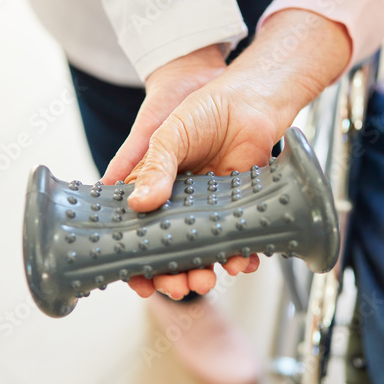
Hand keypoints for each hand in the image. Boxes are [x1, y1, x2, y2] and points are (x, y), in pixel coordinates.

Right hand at [100, 44, 248, 299]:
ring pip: (203, 251)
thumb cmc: (200, 108)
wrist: (249, 97)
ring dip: (205, 269)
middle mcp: (179, 204)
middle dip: (173, 275)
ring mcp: (209, 208)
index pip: (136, 233)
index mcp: (152, 188)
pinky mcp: (238, 207)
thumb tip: (140, 204)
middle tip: (179, 286)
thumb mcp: (167, 135)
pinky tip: (242, 261)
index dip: (135, 261)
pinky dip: (240, 254)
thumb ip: (154, 168)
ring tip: (208, 279)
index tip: (138, 281)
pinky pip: (237, 239)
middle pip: (170, 252)